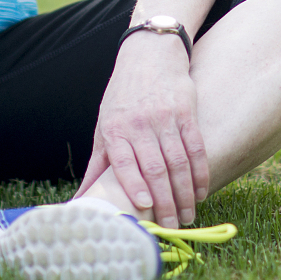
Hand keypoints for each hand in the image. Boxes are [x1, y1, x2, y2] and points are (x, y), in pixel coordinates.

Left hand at [75, 31, 207, 228]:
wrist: (149, 52)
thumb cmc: (123, 95)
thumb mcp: (104, 124)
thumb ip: (98, 163)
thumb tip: (80, 199)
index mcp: (115, 128)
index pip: (123, 162)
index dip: (134, 185)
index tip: (144, 208)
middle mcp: (139, 123)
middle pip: (155, 168)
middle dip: (165, 201)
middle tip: (170, 226)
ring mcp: (164, 117)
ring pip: (178, 162)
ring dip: (184, 193)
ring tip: (186, 216)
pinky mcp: (186, 112)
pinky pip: (195, 147)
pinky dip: (200, 172)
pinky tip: (200, 192)